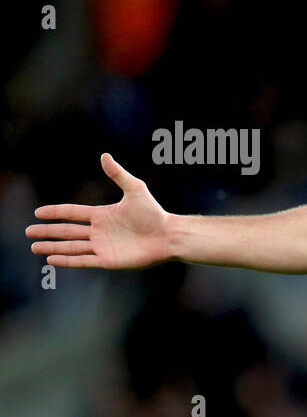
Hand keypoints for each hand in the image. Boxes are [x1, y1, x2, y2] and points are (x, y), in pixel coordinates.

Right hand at [27, 154, 172, 268]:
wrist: (168, 236)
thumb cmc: (154, 213)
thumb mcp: (135, 190)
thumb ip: (118, 174)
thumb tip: (104, 155)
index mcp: (102, 215)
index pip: (73, 213)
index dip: (56, 213)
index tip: (38, 212)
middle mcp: (99, 231)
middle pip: (67, 231)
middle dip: (48, 231)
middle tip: (29, 232)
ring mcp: (102, 246)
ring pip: (71, 247)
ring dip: (53, 247)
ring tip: (35, 248)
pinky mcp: (108, 260)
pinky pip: (83, 260)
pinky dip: (67, 260)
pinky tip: (52, 260)